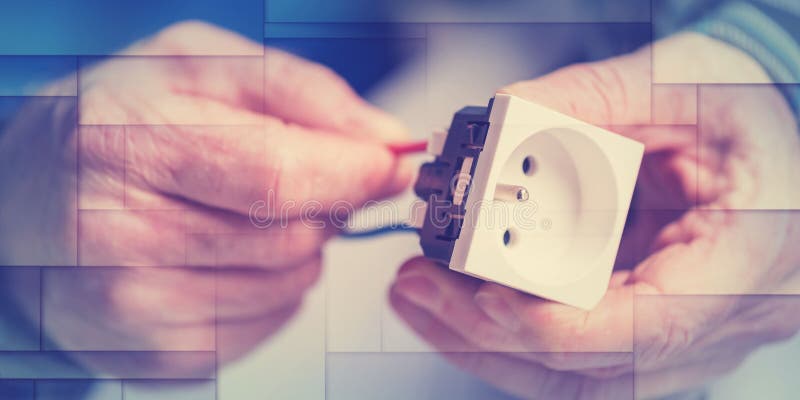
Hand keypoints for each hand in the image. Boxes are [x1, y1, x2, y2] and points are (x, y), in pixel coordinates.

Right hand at [0, 22, 410, 376]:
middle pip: (293, 238)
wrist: (27, 201)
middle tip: (294, 174)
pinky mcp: (158, 352)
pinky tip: (224, 253)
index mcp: (126, 142)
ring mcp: (135, 307)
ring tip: (240, 211)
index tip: (389, 162)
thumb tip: (386, 142)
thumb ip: (301, 91)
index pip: (276, 175)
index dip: (353, 172)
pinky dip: (273, 283)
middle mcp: (118, 234)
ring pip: (293, 283)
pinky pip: (271, 320)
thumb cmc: (113, 127)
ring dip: (298, 244)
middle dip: (325, 204)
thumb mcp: (196, 65)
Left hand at [390, 33, 799, 398]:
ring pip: (573, 378)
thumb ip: (589, 98)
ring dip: (485, 343)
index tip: (482, 293)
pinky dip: (504, 334)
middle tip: (420, 285)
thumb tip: (502, 117)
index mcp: (746, 259)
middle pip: (594, 368)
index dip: (557, 326)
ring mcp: (682, 335)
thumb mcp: (680, 84)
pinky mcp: (646, 329)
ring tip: (420, 293)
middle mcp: (719, 318)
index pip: (650, 329)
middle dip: (492, 334)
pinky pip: (569, 357)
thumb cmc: (746, 114)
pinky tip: (455, 300)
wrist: (772, 139)